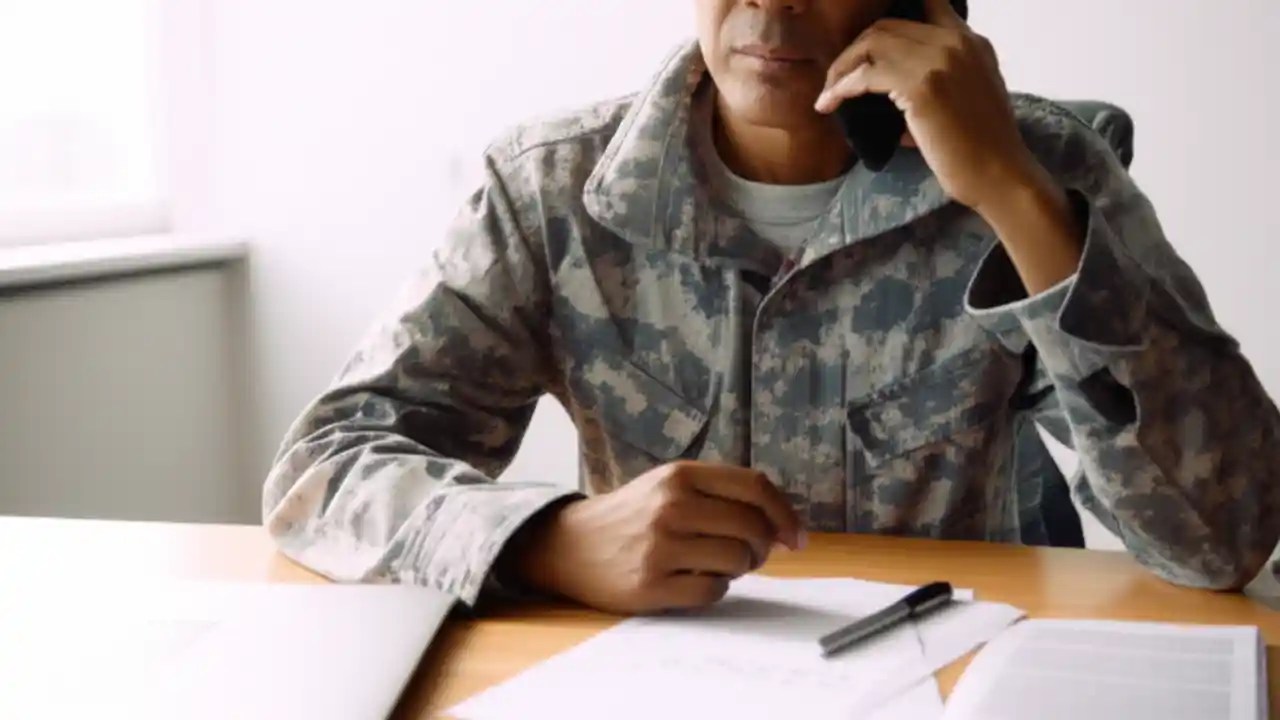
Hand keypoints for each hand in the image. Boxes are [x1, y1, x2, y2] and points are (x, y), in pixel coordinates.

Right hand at [512, 461, 804, 614]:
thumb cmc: (634, 516)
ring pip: (738, 560)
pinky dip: (715, 589)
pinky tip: (695, 580)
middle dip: (763, 546)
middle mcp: (671, 506)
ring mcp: (660, 546)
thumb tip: (783, 526)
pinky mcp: (650, 584)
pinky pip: (714, 591)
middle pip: (753, 527)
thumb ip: (721, 495)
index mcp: (680, 476)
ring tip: (716, 564)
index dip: (786, 514)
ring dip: (739, 569)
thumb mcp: (670, 486)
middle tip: (751, 555)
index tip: (797, 537)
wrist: (571, 545)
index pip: (755, 487)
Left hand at [813, 0, 1043, 215]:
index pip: (930, 4)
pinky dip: (840, 88)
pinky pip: (865, 75)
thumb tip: (893, 96)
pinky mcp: (921, 85)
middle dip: (855, 51)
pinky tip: (828, 104)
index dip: (889, 20)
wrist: (1000, 173)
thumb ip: (936, 82)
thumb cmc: (980, 149)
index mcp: (971, 42)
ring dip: (842, 67)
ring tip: (830, 92)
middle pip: (887, 26)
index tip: (864, 43)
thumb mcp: (967, 99)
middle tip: (838, 79)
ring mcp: (939, 60)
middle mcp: (956, 41)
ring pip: (872, 43)